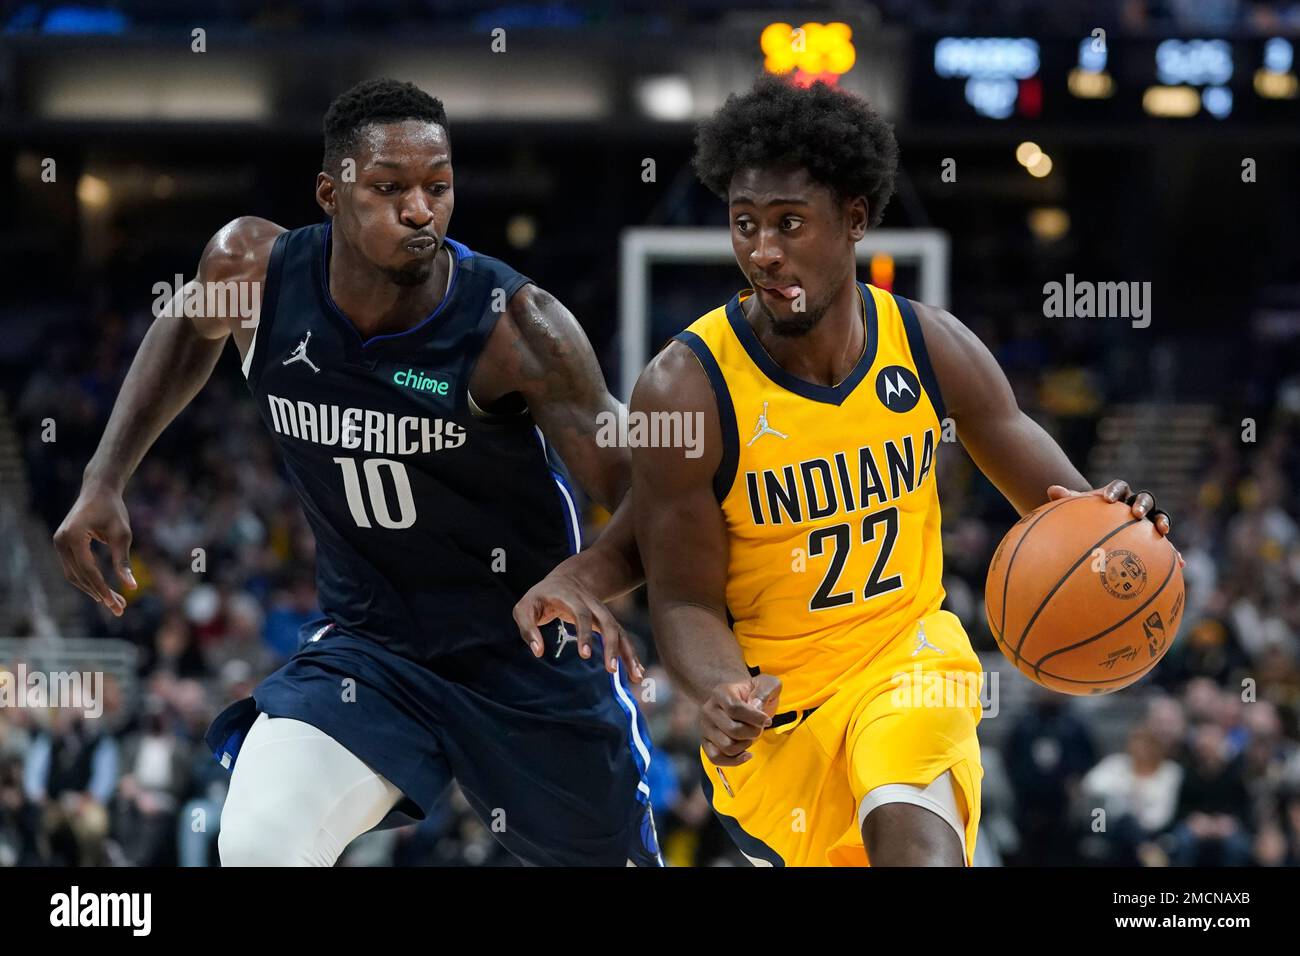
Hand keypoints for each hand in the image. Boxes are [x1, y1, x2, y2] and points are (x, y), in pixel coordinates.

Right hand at [52, 482, 136, 615]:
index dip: (103, 589)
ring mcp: (59, 543)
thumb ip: (123, 560)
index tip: (116, 604)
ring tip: (115, 603)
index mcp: (73, 536)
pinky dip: (88, 580)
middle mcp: (61, 541)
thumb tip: (132, 586)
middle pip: (80, 576)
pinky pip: (74, 568)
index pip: (88, 570)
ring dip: (93, 590)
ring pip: (74, 575)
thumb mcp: (122, 534)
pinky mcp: (63, 544)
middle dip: (100, 594)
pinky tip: (103, 590)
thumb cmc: (113, 509)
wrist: (98, 490)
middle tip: (120, 609)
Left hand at [512, 567, 643, 681]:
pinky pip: (622, 638)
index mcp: (571, 598)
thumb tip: (538, 652)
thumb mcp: (525, 607)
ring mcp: (603, 613)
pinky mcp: (608, 623)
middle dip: (612, 646)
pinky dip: (631, 655)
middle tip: (611, 670)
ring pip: (619, 632)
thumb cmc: (541, 597)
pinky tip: (637, 672)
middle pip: (608, 623)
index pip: (582, 615)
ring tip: (636, 677)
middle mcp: (592, 604)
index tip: (585, 655)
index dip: (585, 634)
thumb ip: (527, 628)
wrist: (566, 580)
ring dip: (628, 653)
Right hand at [700, 673, 781, 766]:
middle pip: (733, 730)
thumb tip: (755, 706)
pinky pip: (716, 758)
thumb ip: (765, 691)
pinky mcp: (706, 743)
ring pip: (727, 747)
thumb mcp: (768, 685)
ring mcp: (705, 727)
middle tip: (758, 728)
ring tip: (750, 737)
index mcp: (721, 692)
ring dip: (745, 745)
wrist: (742, 701)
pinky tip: (747, 754)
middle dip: (753, 733)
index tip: (767, 720)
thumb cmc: (756, 694)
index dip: (755, 718)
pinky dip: (734, 761)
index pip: (735, 708)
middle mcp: (708, 709)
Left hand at [1047, 478, 1183, 567]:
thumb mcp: (1077, 509)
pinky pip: (1167, 544)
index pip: (1119, 487)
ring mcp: (1147, 519)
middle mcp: (1135, 503)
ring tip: (1163, 531)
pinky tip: (1180, 563)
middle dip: (1142, 504)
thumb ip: (1067, 499)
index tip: (1106, 499)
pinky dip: (1173, 552)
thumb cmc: (1087, 515)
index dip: (1114, 491)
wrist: (1100, 523)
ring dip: (1162, 521)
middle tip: (1135, 513)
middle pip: (1144, 498)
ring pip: (1159, 516)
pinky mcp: (1154, 536)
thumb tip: (1051, 490)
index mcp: (1117, 494)